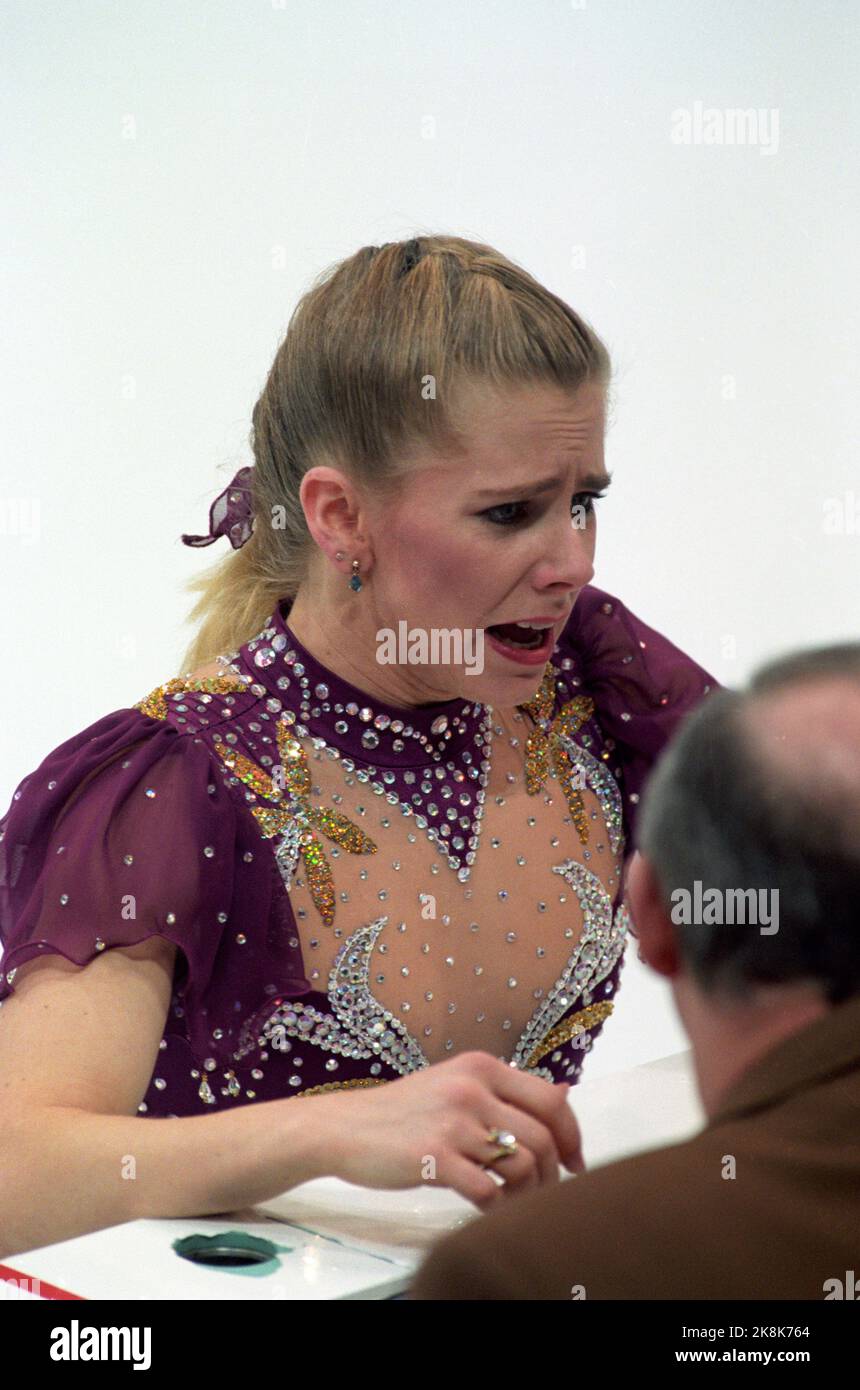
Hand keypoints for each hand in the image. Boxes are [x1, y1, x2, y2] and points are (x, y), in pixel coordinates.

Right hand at [310, 1050, 583, 1210]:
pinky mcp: (435, 1157)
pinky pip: (488, 1190)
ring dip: (527, 1193)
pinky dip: (496, 1207)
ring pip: (522, 1164)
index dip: (572, 1135)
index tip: (575, 1161)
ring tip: (513, 1202)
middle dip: (554, 1172)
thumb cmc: (402, 1112)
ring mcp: (454, 1122)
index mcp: (481, 1067)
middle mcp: (472, 1088)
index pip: (551, 1099)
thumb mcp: (454, 1084)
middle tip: (546, 1192)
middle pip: (542, 1136)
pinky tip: (486, 1208)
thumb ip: (503, 1092)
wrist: (344, 1126)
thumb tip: (564, 1093)